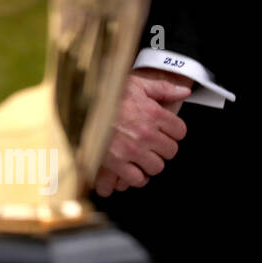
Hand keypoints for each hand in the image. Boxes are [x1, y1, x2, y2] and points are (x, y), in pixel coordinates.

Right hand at [93, 68, 189, 197]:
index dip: (173, 131)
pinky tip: (131, 168)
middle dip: (162, 148)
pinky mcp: (117, 163)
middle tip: (151, 144)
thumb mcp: (135, 84)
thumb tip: (184, 91)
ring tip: (140, 156)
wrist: (77, 105)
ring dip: (150, 163)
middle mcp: (146, 133)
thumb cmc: (105, 93)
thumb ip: (163, 88)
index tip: (163, 131)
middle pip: (170, 151)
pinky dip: (136, 176)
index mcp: (153, 113)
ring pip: (156, 166)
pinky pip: (137, 178)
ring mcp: (132, 150)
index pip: (180, 131)